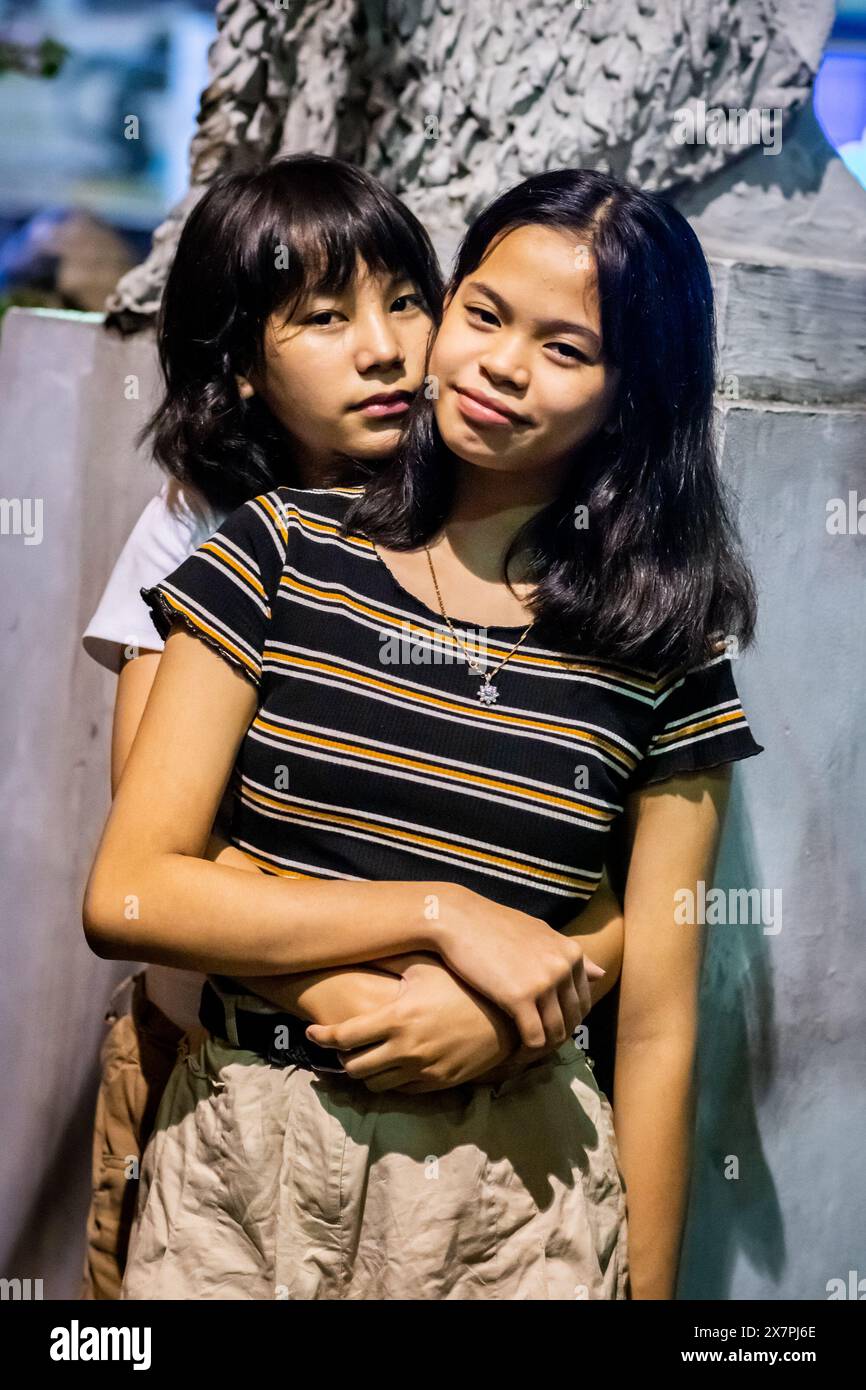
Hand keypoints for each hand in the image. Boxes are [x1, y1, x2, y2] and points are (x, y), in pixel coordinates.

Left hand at [305, 952, 520, 1092]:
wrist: (505, 1015)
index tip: (312, 1032)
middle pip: (354, 1067)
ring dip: (364, 1073)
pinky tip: (390, 1065)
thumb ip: (389, 960)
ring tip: (362, 1057)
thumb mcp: (424, 966)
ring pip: (375, 1085)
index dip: (321, 1037)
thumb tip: (359, 939)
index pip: (343, 1037)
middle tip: (339, 1048)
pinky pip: (401, 1092)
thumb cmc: (461, 984)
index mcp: (397, 1018)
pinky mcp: (438, 1084)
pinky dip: (390, 1081)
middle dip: (341, 1059)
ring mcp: (423, 1070)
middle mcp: (406, 1049)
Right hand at [427, 886, 605, 1050]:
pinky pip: (534, 1039)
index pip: (583, 1001)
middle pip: (572, 1020)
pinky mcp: (519, 998)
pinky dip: (525, 1053)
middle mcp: (563, 967)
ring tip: (524, 1052)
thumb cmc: (493, 925)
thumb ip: (569, 955)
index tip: (547, 1027)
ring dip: (542, 1049)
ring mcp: (544, 982)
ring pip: (555, 1033)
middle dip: (556, 1037)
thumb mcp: (539, 934)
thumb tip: (601, 973)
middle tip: (535, 1045)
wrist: (457, 919)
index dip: (567, 1020)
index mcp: (571, 952)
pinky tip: (512, 1054)